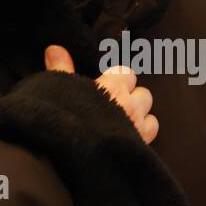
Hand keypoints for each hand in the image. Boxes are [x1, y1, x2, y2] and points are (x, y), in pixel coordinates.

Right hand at [44, 44, 158, 143]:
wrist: (78, 156)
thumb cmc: (67, 120)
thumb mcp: (58, 90)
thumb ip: (61, 68)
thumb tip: (54, 49)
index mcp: (114, 87)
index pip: (126, 73)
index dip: (116, 79)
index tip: (105, 86)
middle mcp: (131, 105)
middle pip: (143, 94)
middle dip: (132, 98)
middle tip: (113, 106)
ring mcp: (138, 128)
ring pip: (151, 117)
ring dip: (140, 118)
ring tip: (123, 124)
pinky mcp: (140, 149)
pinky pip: (149, 138)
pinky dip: (141, 137)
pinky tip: (127, 141)